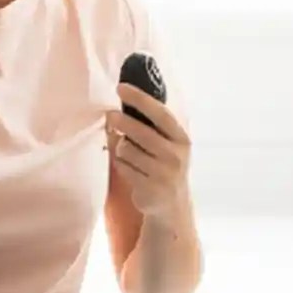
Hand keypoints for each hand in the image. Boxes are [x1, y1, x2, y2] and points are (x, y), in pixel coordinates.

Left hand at [106, 83, 191, 217]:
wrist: (172, 205)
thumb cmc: (164, 165)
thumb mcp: (167, 144)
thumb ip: (150, 126)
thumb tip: (122, 104)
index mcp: (181, 139)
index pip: (160, 113)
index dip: (140, 99)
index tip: (121, 88)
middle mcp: (175, 155)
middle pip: (140, 131)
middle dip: (122, 121)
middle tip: (110, 115)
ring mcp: (163, 173)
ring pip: (127, 149)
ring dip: (120, 147)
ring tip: (126, 151)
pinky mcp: (148, 188)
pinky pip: (122, 166)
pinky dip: (119, 162)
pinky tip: (126, 165)